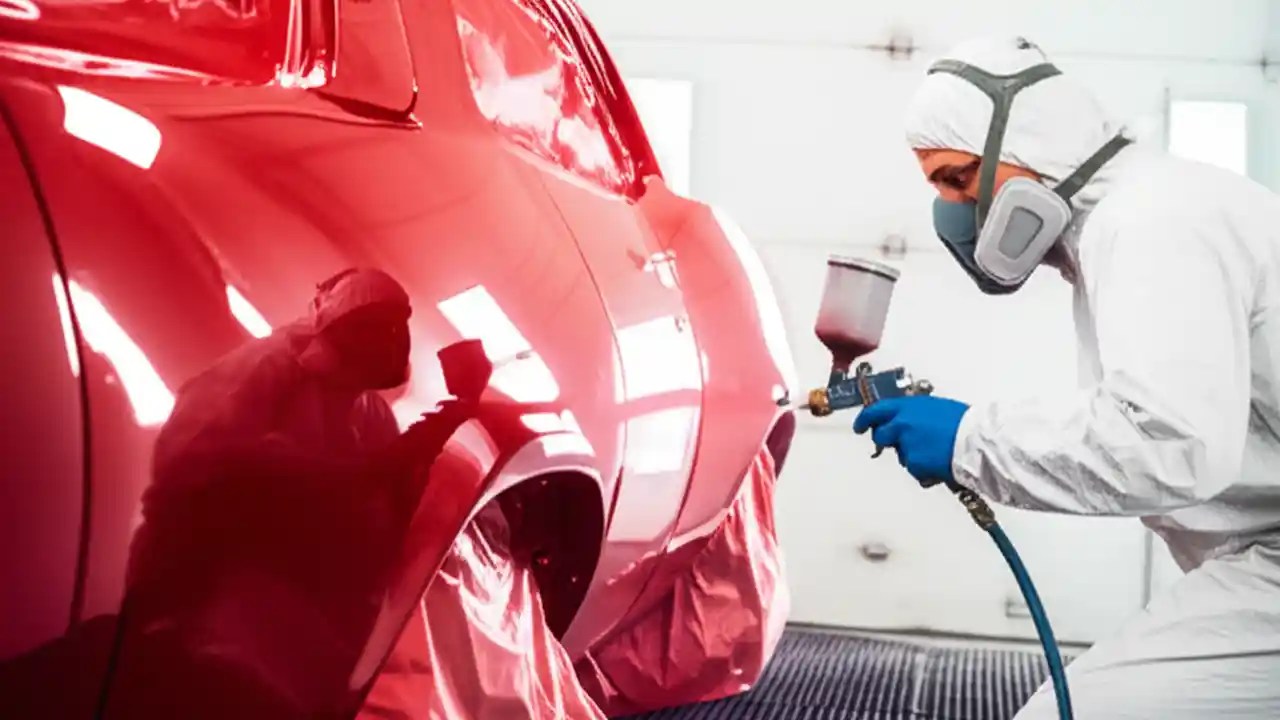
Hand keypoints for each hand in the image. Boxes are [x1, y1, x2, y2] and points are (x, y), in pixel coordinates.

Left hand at [853, 396, 968, 486]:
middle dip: (886, 440)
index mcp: (908, 407)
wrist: (976, 442)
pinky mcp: (914, 463)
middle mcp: (902, 424)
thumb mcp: (936, 408)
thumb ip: (916, 414)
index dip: (865, 419)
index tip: (860, 426)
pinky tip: (940, 463)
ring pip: (901, 454)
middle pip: (880, 435)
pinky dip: (924, 469)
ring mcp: (906, 445)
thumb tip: (908, 420)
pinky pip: (914, 469)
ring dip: (912, 455)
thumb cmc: (964, 422)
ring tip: (936, 451)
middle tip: (900, 444)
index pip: (876, 411)